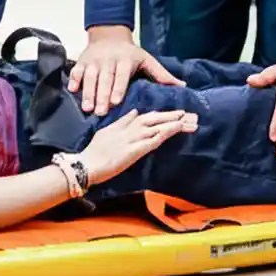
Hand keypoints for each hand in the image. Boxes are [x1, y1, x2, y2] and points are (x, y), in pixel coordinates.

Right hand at [71, 26, 183, 116]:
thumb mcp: (147, 60)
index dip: (117, 88)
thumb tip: (182, 86)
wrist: (109, 34)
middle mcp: (108, 60)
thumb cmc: (130, 53)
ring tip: (87, 108)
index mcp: (124, 61)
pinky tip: (72, 91)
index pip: (121, 76)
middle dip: (101, 95)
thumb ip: (162, 75)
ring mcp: (94, 61)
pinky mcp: (83, 61)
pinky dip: (74, 80)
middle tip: (99, 111)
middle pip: (104, 79)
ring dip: (88, 92)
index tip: (115, 101)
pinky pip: (77, 71)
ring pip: (90, 77)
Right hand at [78, 109, 197, 183]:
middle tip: (185, 112)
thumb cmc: (94, 152)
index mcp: (122, 125)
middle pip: (153, 119)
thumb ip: (121, 121)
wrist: (88, 164)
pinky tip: (176, 129)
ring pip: (156, 127)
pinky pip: (154, 139)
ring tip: (187, 120)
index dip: (158, 115)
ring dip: (172, 123)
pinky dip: (166, 133)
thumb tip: (134, 111)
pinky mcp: (135, 150)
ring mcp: (133, 139)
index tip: (171, 113)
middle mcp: (129, 129)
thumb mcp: (106, 131)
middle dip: (169, 115)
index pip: (143, 117)